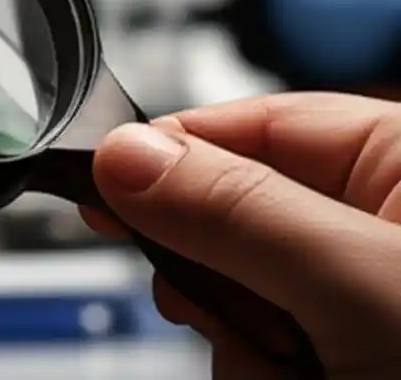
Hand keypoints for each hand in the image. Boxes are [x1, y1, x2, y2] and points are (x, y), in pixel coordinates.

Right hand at [82, 93, 400, 378]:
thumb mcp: (354, 280)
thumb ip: (236, 211)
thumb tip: (125, 155)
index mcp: (399, 164)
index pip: (258, 123)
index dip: (177, 152)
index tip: (105, 183)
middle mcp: (373, 222)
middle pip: (227, 213)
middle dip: (214, 274)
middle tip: (224, 306)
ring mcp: (352, 293)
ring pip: (231, 289)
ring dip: (239, 340)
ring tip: (290, 370)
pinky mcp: (334, 348)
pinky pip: (250, 345)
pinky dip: (258, 372)